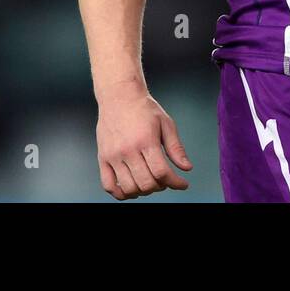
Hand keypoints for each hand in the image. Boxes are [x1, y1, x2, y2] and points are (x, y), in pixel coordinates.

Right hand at [95, 82, 192, 198]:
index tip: (183, 184)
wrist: (119, 96)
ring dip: (143, 191)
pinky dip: (121, 193)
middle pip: (146, 183)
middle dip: (161, 187)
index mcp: (146, 140)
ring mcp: (113, 156)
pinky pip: (108, 186)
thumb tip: (187, 169)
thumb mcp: (166, 124)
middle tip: (166, 180)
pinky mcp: (102, 158)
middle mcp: (128, 150)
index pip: (162, 172)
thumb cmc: (145, 109)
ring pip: (129, 188)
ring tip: (150, 182)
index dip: (175, 183)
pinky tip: (131, 188)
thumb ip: (176, 148)